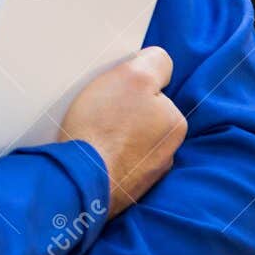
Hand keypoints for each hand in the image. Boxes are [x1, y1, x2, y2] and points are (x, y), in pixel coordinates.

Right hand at [58, 47, 186, 217]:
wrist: (79, 180)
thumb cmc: (104, 128)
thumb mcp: (132, 77)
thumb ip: (155, 63)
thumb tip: (160, 64)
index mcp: (175, 124)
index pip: (155, 93)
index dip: (131, 88)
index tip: (112, 92)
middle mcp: (167, 153)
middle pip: (142, 120)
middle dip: (123, 115)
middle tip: (98, 112)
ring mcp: (147, 176)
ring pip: (129, 144)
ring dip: (113, 138)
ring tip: (90, 134)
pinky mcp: (125, 191)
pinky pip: (115, 164)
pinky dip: (104, 158)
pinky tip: (89, 154)